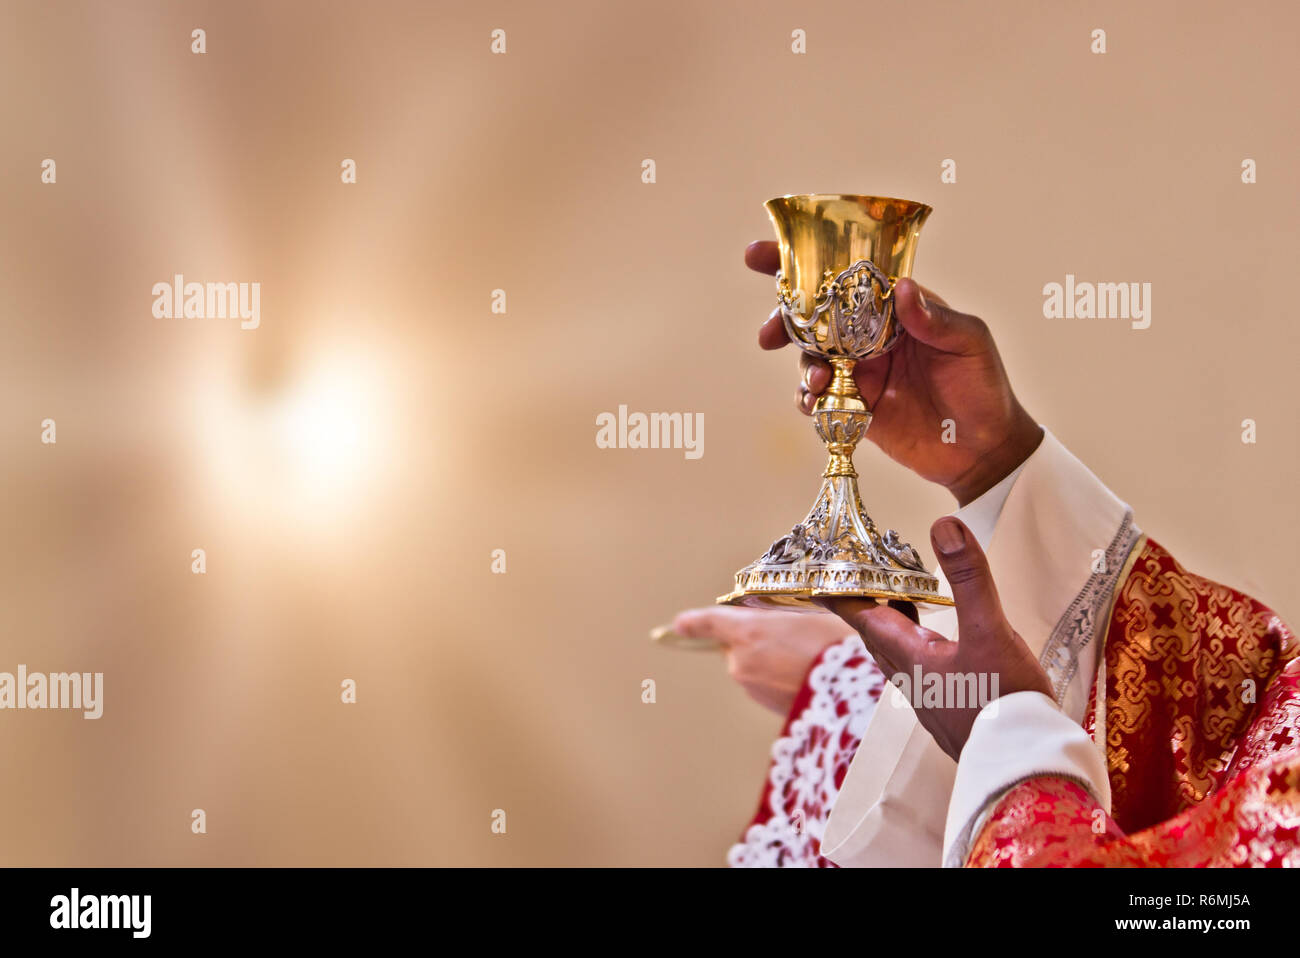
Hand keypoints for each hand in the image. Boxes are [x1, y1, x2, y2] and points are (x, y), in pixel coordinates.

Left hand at [672, 606, 851, 714]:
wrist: (856, 693)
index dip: (695, 622)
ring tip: (809, 657)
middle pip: (739, 645)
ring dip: (771, 661)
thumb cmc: (838, 644)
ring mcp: (753, 688)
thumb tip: (779, 619)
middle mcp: (741, 662)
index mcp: (748, 632)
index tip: (680, 624)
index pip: (710, 622)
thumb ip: (784, 615)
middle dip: (758, 639)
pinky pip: (768, 685)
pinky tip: (810, 675)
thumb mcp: (813, 614)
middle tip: (794, 635)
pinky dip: (781, 680)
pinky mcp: (767, 708)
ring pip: (753, 667)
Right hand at [746, 241, 1042, 505]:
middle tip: (768, 333)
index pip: (848, 275)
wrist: (982, 450)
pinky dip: (808, 400)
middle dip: (784, 318)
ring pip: (811, 358)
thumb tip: (903, 288)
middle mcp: (871, 335)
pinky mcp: (853, 407)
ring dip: (803, 367)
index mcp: (896, 308)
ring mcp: (859, 371)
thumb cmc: (984, 388)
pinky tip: (816, 405)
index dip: (805, 261)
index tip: (762, 254)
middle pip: (816, 315)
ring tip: (818, 382)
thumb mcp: (970, 344)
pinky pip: (817, 399)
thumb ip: (936, 319)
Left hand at [817, 517, 1052, 759]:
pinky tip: (942, 648)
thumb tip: (943, 525)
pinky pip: (923, 672)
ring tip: (901, 601)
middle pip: (877, 635)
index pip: (863, 616)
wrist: (1025, 769)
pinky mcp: (951, 714)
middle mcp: (911, 679)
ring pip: (900, 656)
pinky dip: (920, 648)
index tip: (818, 576)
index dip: (841, 593)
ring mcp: (931, 700)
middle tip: (861, 579)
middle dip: (867, 606)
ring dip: (894, 627)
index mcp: (910, 656)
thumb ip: (969, 578)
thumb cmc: (1004, 701)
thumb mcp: (990, 630)